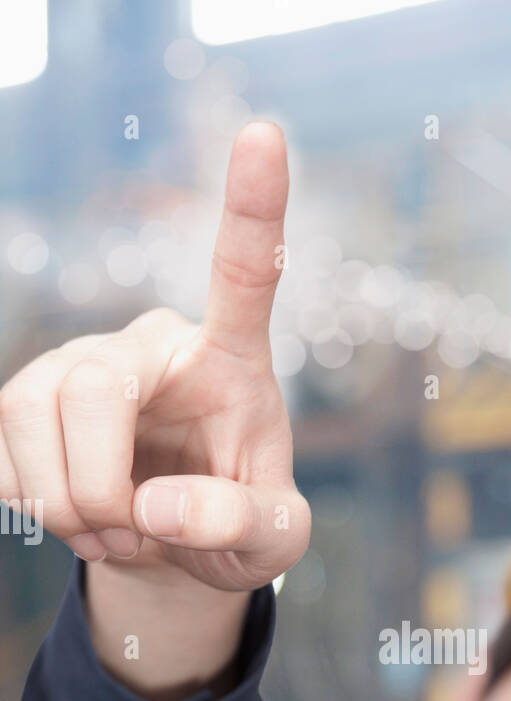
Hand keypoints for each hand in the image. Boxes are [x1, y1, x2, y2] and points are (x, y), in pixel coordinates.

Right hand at [0, 122, 309, 592]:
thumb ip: (238, 524)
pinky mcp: (26, 400)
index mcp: (229, 360)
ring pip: (29, 413)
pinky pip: (2, 454)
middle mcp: (148, 343)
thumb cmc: (238, 523)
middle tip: (131, 535)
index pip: (244, 274)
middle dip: (98, 486)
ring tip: (116, 533)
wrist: (174, 543)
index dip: (253, 209)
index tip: (265, 134)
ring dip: (67, 505)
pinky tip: (78, 520)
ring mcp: (77, 364)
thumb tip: (157, 508)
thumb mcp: (271, 541)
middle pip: (90, 387)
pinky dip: (37, 509)